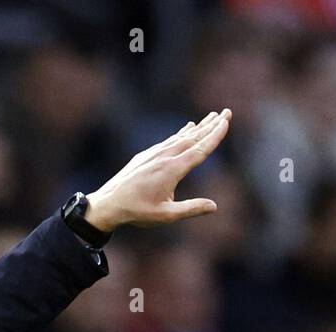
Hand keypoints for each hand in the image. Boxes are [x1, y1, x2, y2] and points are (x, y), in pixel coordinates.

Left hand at [84, 109, 230, 231]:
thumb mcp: (166, 215)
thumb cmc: (137, 212)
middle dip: (211, 125)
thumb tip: (214, 206)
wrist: (108, 203)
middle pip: (193, 138)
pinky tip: (188, 128)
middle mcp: (164, 157)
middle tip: (227, 112)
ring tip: (211, 117)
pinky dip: (181, 133)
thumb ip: (190, 209)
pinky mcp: (146, 155)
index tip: (226, 122)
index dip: (215, 136)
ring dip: (198, 127)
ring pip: (181, 137)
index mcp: (172, 170)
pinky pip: (169, 140)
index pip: (199, 150)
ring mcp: (154, 153)